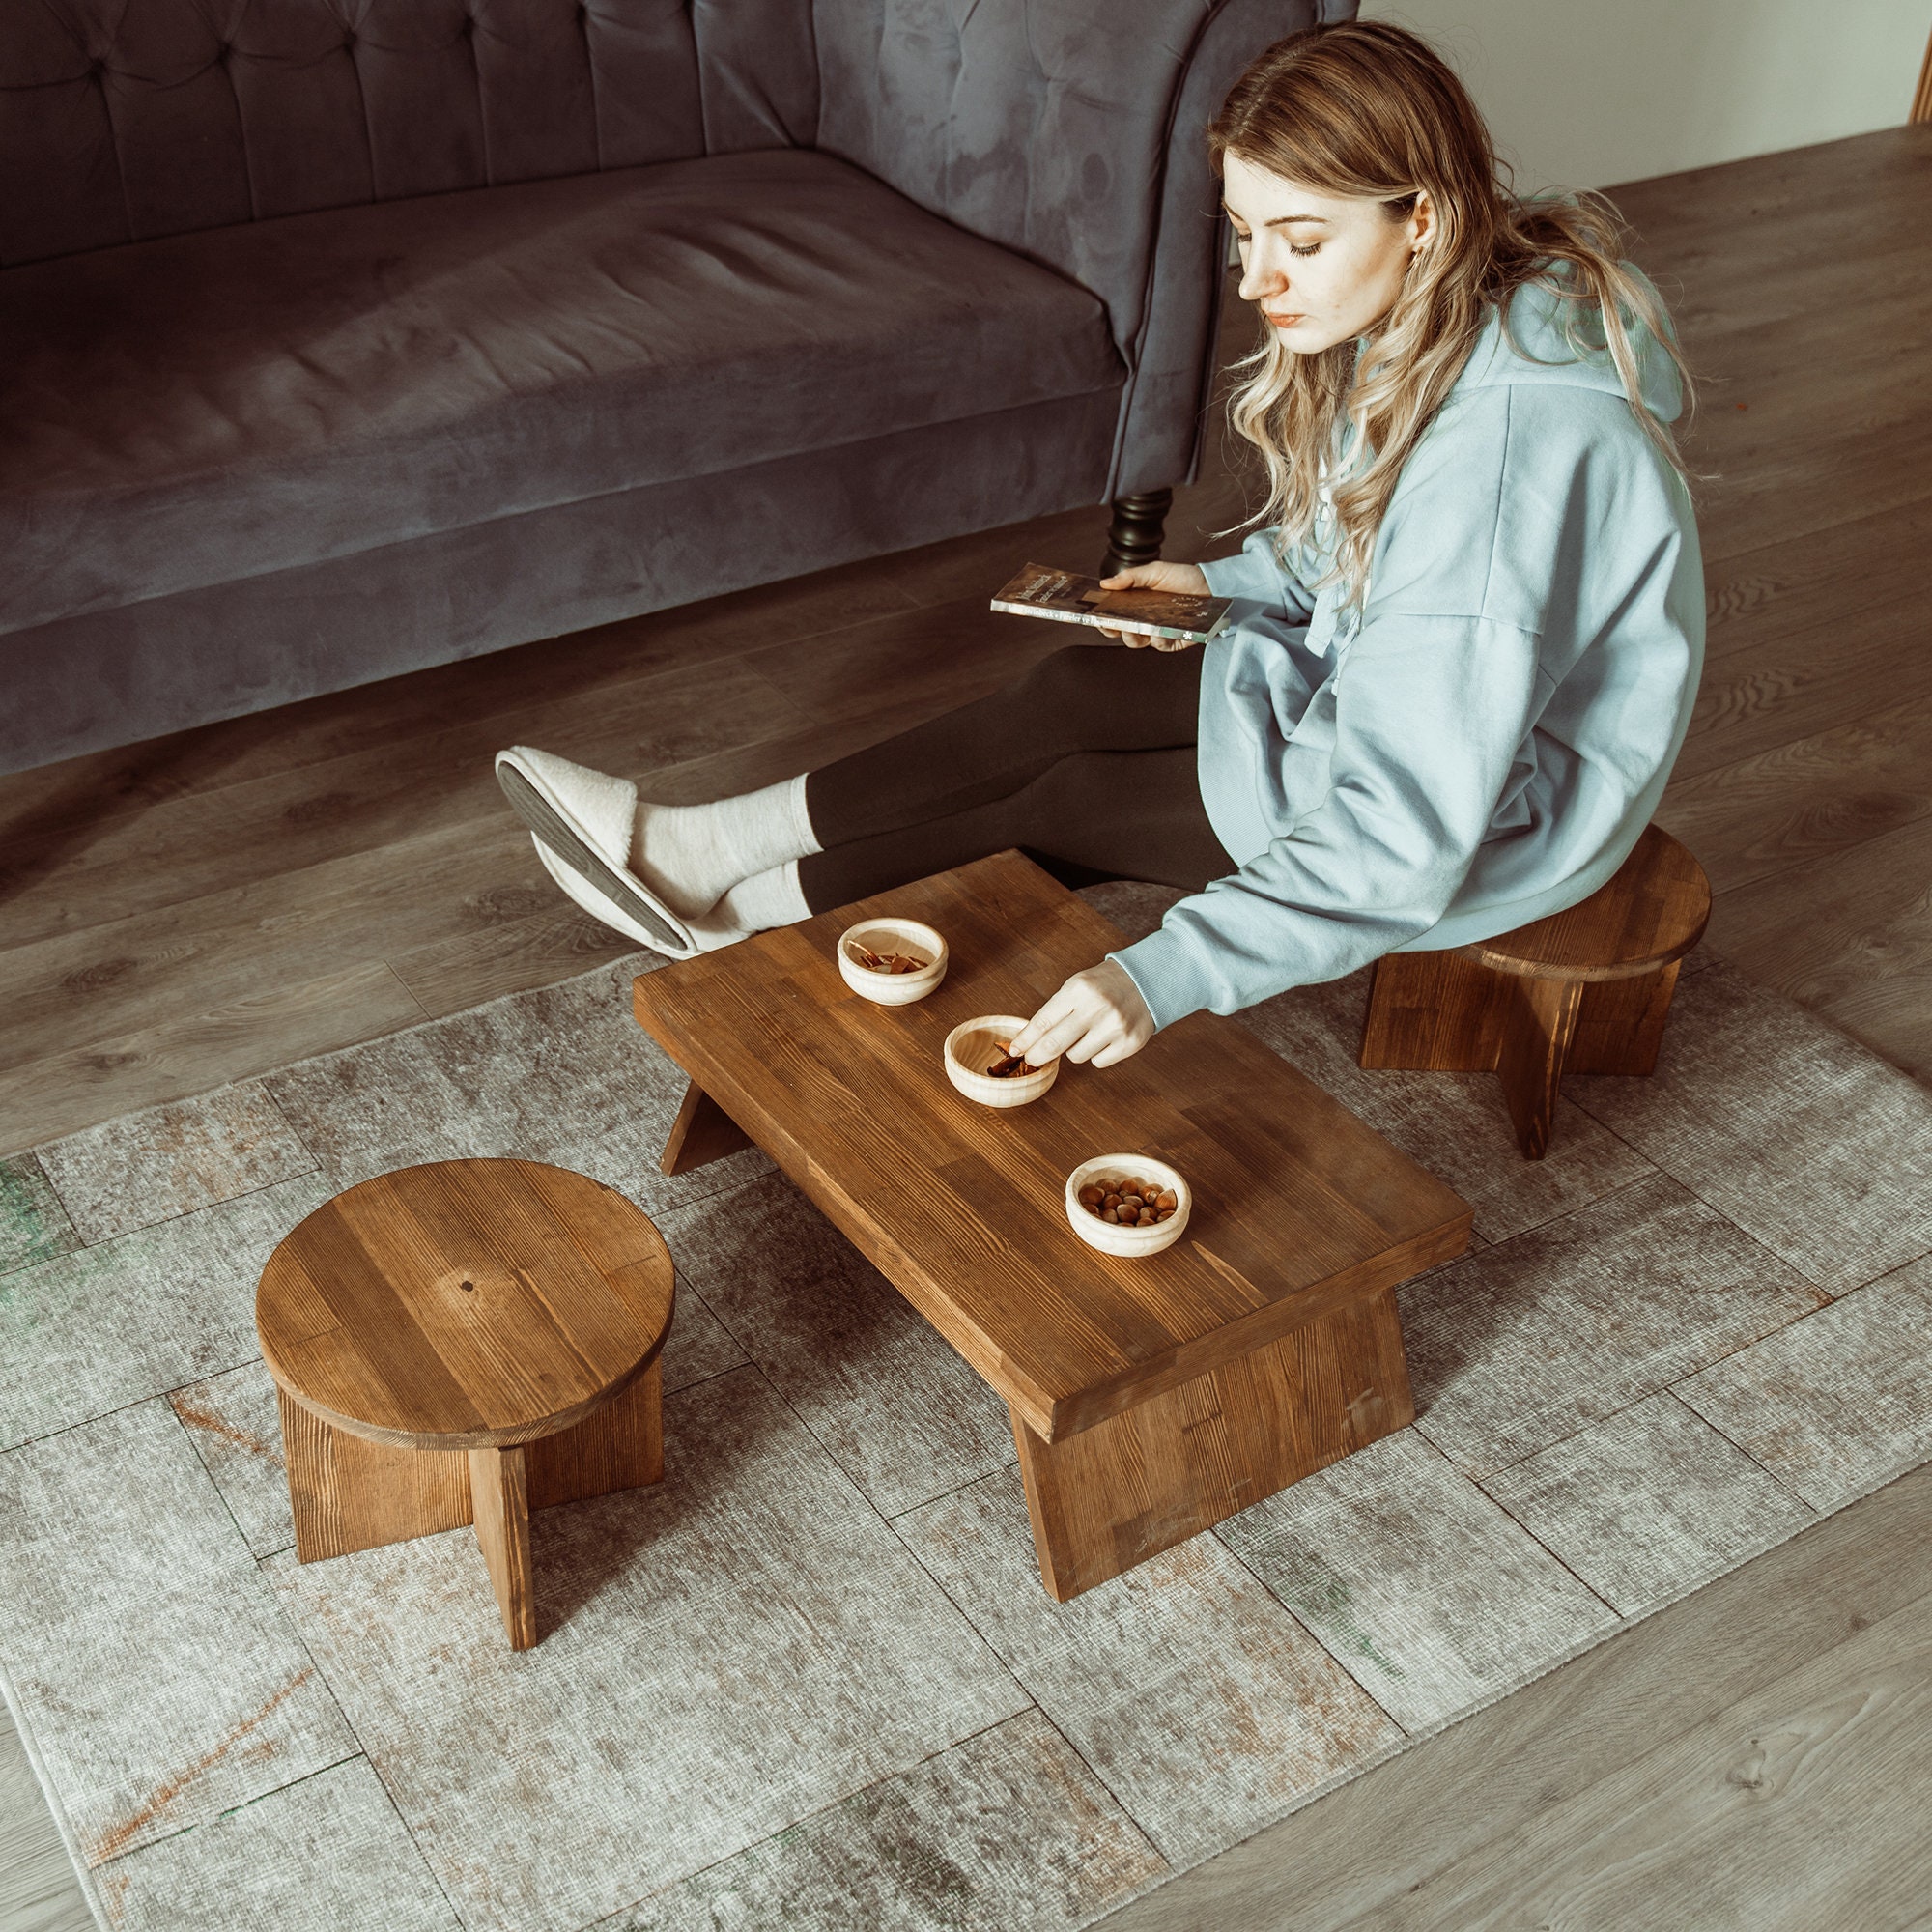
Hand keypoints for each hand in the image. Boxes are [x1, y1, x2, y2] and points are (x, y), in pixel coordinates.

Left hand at [1008, 959, 1155, 1069]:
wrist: (1146, 981)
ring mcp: (1115, 1027)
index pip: (1042, 1022)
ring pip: (1076, 1056)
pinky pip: (1098, 1062)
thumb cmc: (1103, 986)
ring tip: (1088, 1033)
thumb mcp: (1076, 987)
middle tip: (1032, 1059)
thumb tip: (1028, 1042)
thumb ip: (1055, 1012)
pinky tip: (1105, 1037)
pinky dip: (1097, 1054)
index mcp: (1078, 990)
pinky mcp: (1130, 1043)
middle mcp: (1097, 1008)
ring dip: (1075, 1050)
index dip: (1025, 1040)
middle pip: (1054, 1044)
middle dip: (1037, 1055)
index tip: (1015, 1050)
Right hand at [1095, 560, 1210, 650]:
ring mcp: (1159, 632)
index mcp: (1136, 605)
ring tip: (1136, 627)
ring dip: (1132, 637)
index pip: (1113, 617)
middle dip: (1114, 630)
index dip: (1103, 619)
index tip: (1097, 616)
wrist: (1211, 585)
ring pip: (1137, 642)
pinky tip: (1159, 631)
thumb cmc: (1183, 577)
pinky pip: (1161, 646)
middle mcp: (1145, 620)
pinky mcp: (1174, 641)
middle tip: (1114, 623)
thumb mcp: (1154, 571)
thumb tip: (1104, 583)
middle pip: (1122, 632)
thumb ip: (1129, 577)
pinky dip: (1158, 640)